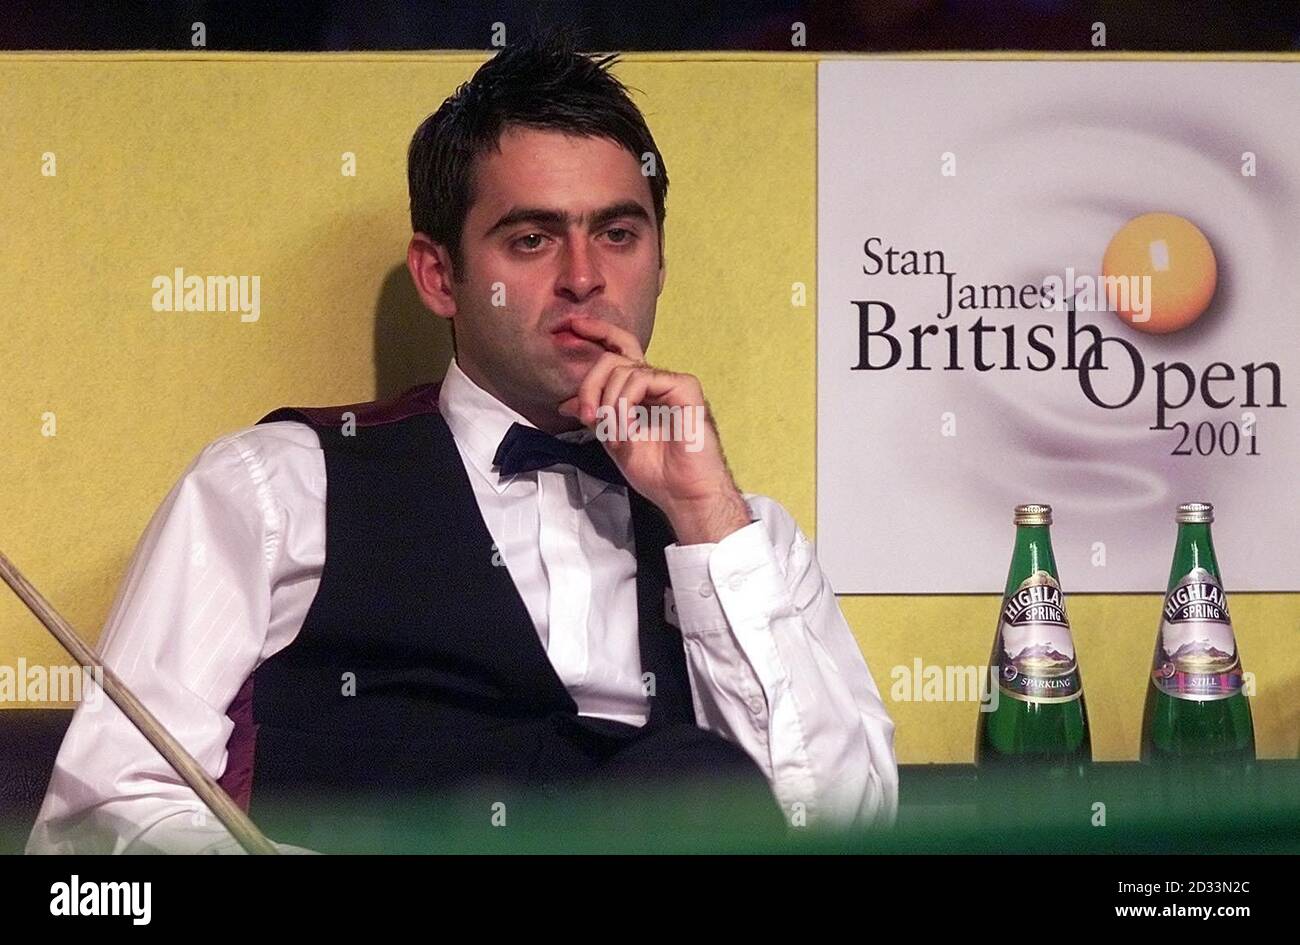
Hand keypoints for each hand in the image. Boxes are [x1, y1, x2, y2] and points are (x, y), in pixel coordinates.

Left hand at [555, 315, 751, 543]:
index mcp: (641, 391)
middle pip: (613, 358)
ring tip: (616, 437)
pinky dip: (625, 405)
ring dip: (609, 407)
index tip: (574, 326)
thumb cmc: (656, 472)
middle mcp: (656, 382)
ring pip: (623, 370)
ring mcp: (671, 383)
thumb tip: (567, 403)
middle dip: (590, 386)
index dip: (598, 333)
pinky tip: (629, 429)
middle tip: (586, 416)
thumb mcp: (613, 441)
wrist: (683, 493)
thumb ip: (595, 417)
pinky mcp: (685, 387)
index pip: (620, 350)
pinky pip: (643, 379)